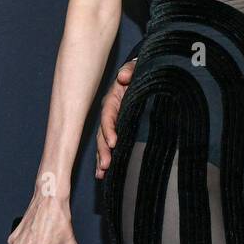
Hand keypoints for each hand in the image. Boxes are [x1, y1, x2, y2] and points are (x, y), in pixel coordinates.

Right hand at [96, 57, 135, 178]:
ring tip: (101, 174)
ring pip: (104, 143)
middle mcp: (110, 115)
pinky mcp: (119, 131)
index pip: (108, 116)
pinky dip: (106, 158)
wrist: (142, 78)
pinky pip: (111, 146)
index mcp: (112, 101)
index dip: (108, 129)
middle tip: (105, 165)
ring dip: (101, 158)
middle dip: (103, 150)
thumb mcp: (135, 69)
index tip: (113, 142)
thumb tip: (123, 77)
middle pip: (102, 134)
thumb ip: (130, 71)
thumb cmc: (139, 74)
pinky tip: (104, 174)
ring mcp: (114, 124)